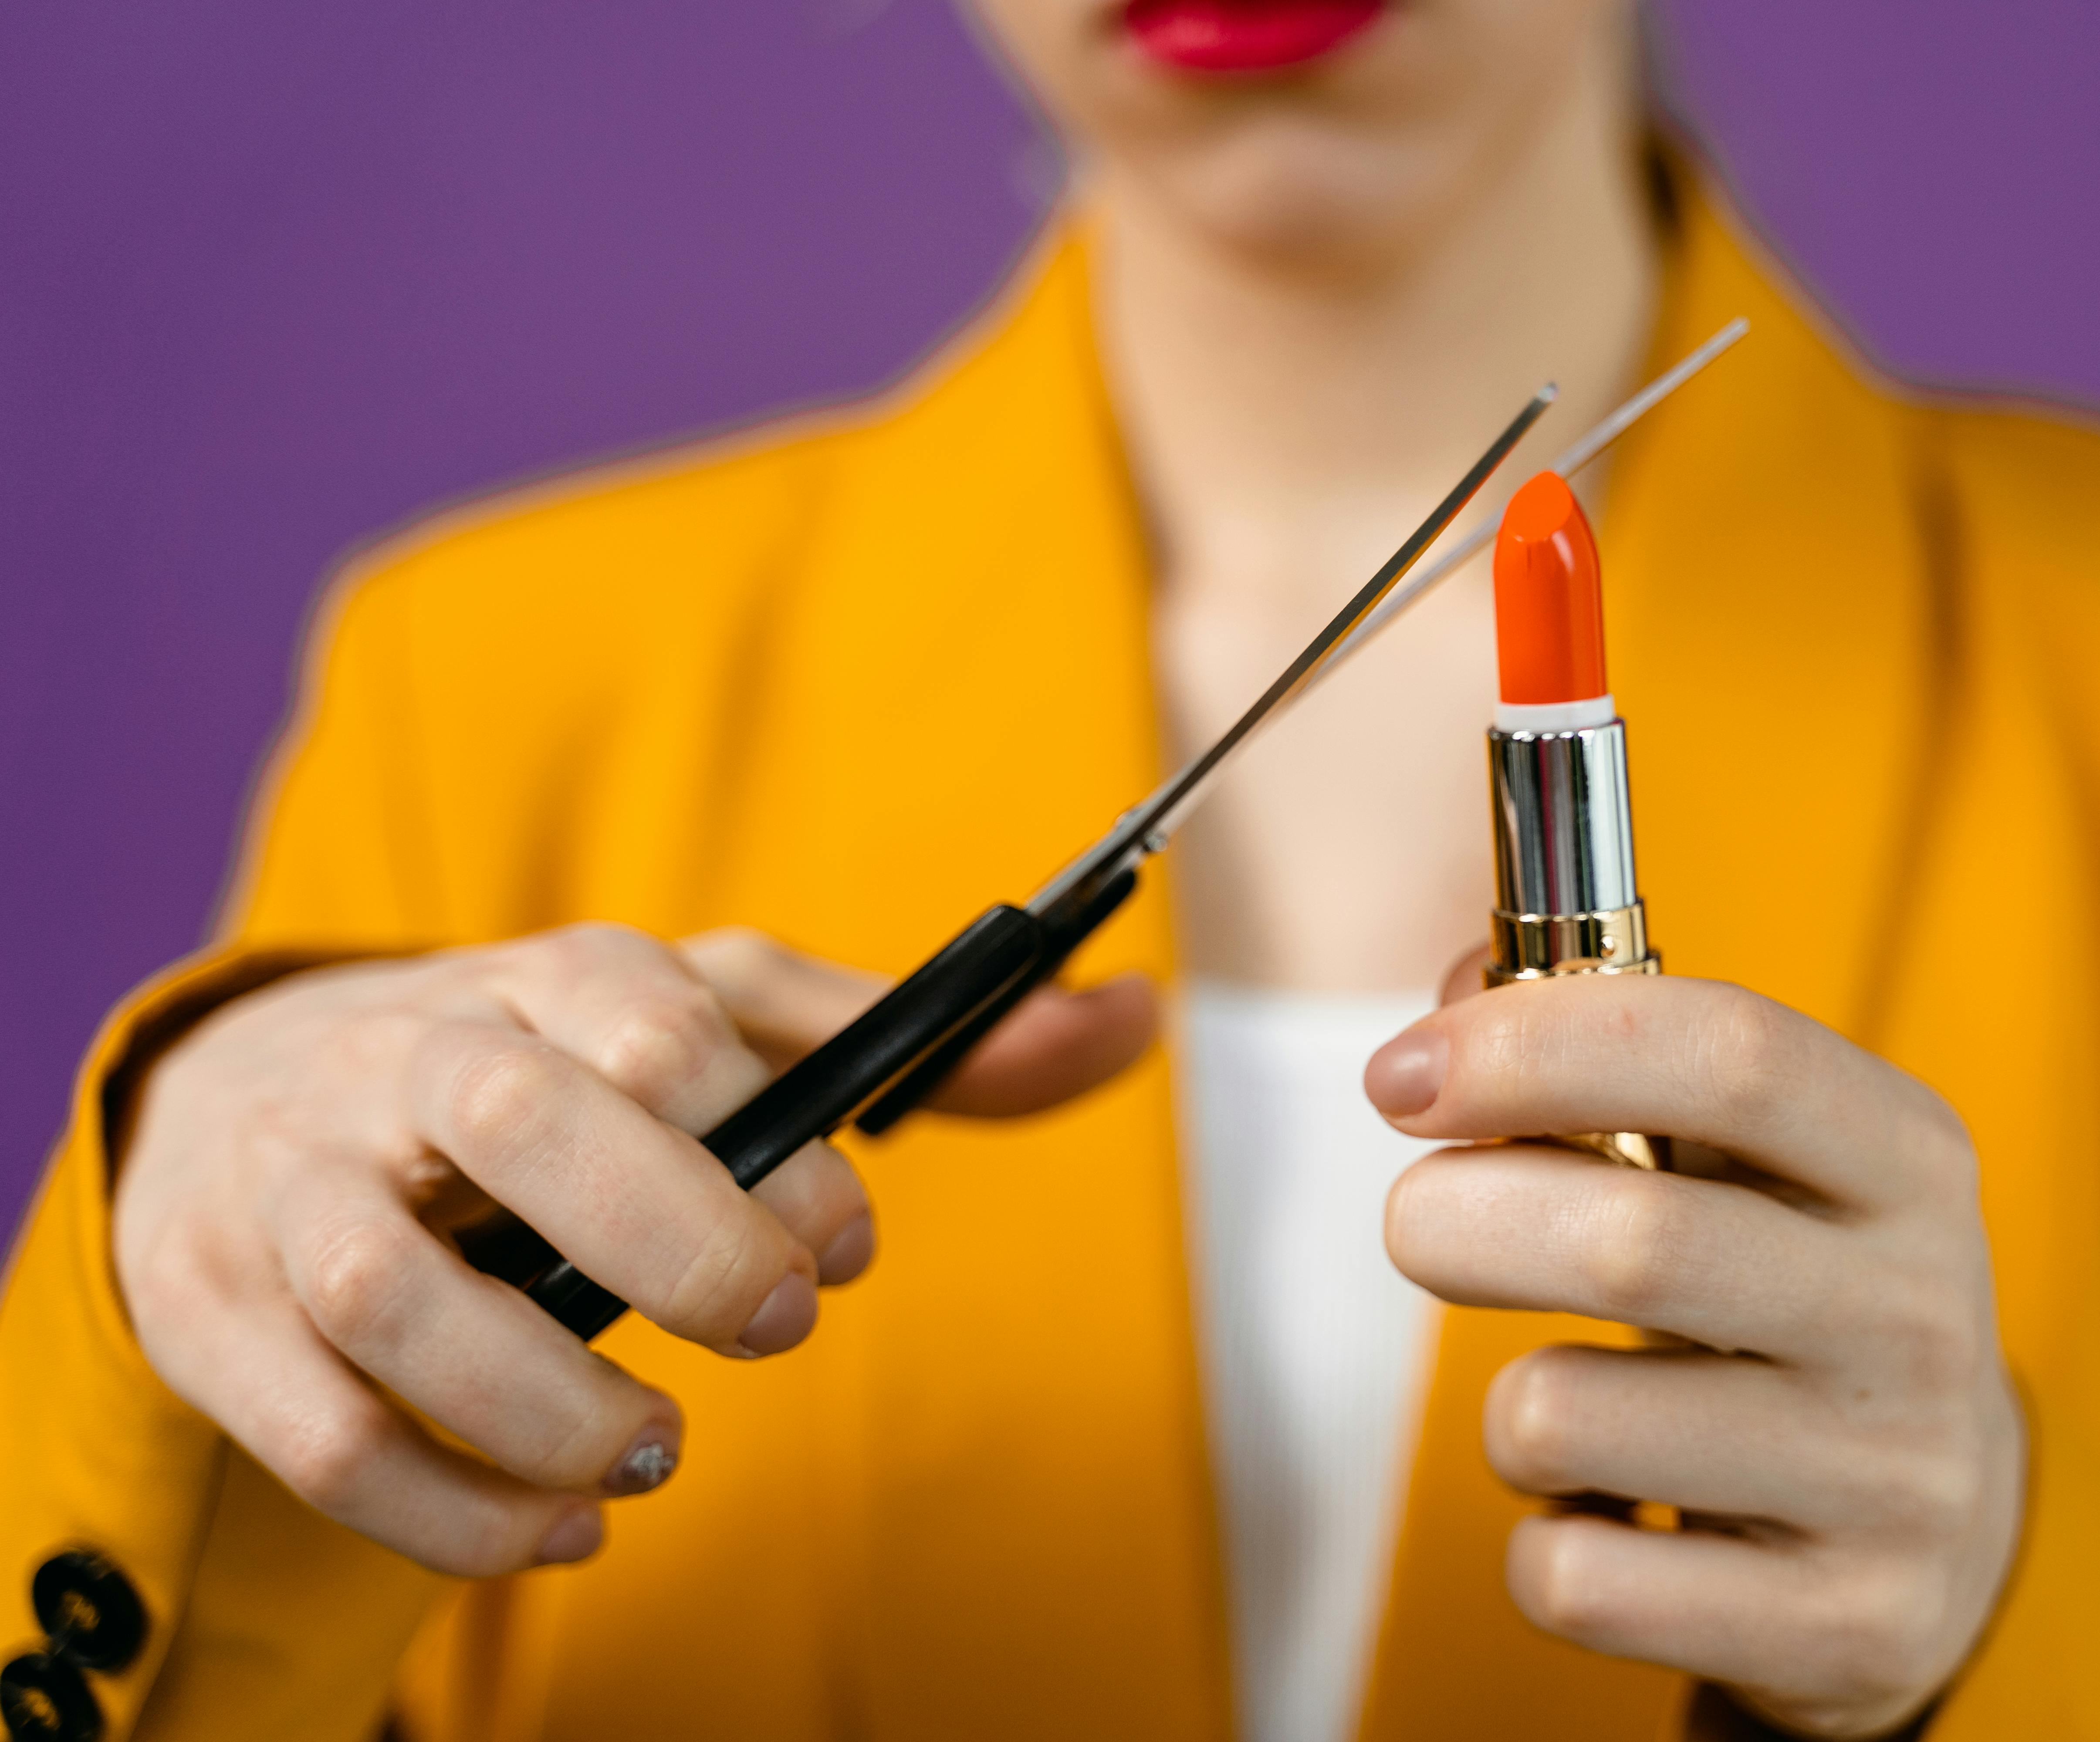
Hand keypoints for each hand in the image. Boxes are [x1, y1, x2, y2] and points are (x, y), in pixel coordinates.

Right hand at [112, 923, 1153, 1577]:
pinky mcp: (211, 1309)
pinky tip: (560, 1525)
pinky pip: (315, 1430)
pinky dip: (447, 1506)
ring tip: (658, 1455)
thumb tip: (1128, 1018)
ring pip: (391, 1295)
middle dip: (678, 1243)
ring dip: (550, 1404)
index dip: (782, 1156)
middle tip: (775, 1328)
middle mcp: (409, 1060)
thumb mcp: (723, 1023)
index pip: (668, 1034)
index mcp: (552, 981)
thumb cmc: (554, 1067)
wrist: (257, 1093)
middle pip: (524, 1126)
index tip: (849, 1248)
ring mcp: (291, 1184)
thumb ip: (917, 1038)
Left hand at [1365, 966, 2022, 1737]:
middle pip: (1631, 1241)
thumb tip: (1446, 1022)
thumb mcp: (1748, 1160)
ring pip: (1567, 1421)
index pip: (1729, 1053)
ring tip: (1561, 1405)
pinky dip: (1544, 1544)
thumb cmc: (1787, 1292)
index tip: (1401, 1074)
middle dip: (1456, 1221)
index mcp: (1905, 1157)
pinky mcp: (1842, 1626)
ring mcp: (1891, 1481)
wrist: (1942, 1529)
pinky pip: (1579, 1580)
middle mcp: (1917, 1313)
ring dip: (1507, 1412)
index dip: (1537, 1045)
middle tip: (1421, 1224)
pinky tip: (1608, 1520)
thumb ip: (1604, 1060)